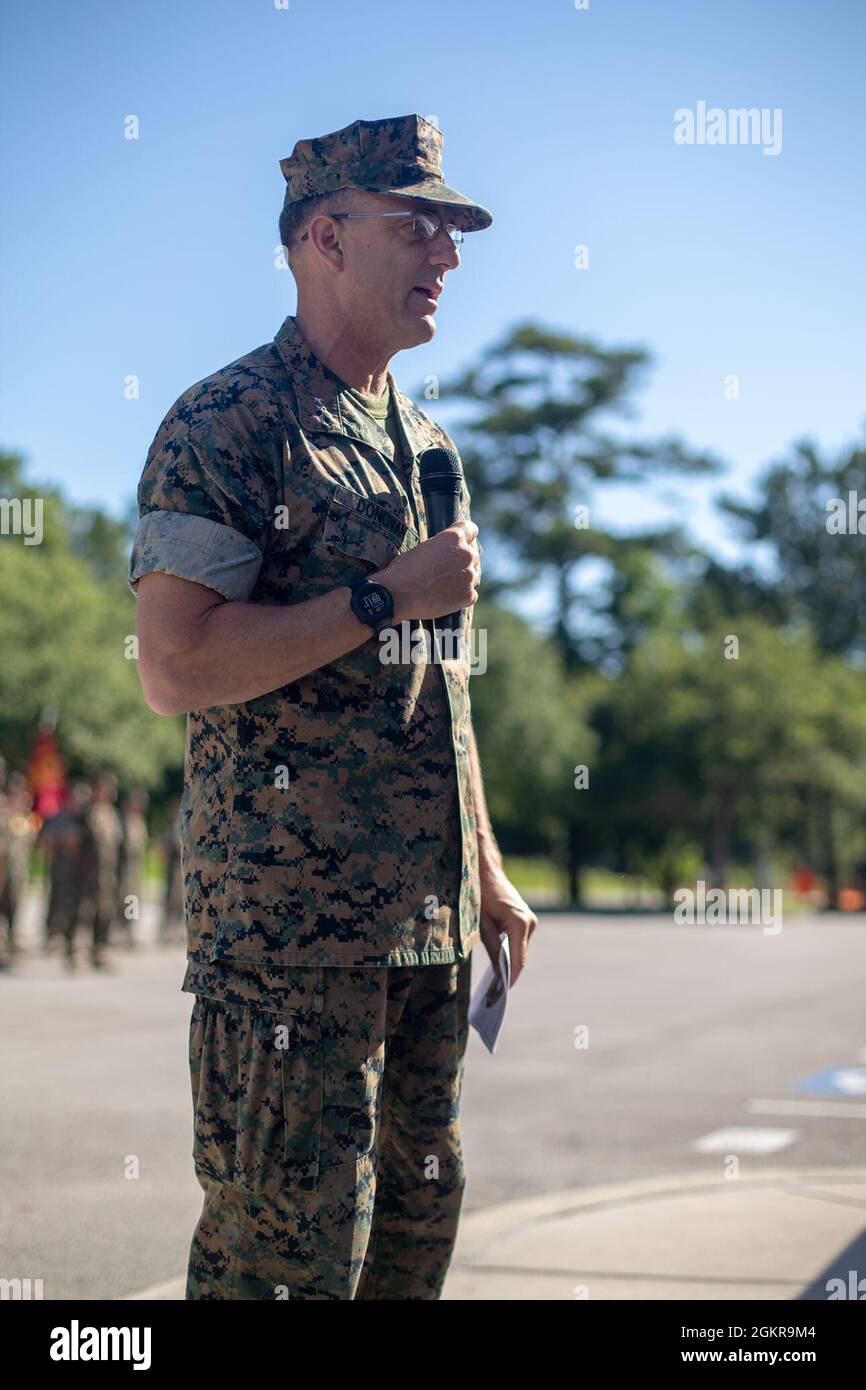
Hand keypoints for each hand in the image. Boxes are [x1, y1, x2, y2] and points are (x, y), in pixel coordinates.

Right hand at [372, 520, 480, 622]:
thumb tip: (449, 553)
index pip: (471, 529)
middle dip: (460, 561)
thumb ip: (442, 547)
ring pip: (471, 575)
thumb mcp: (424, 548)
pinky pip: (470, 594)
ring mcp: (470, 576)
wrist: (397, 596)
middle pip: (471, 555)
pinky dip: (459, 596)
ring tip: (440, 586)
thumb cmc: (404, 570)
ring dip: (461, 579)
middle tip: (443, 571)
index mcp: (454, 537)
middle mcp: (467, 554)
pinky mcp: (469, 596)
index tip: (459, 543)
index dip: (465, 536)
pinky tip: (444, 597)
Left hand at [479, 865, 537, 986]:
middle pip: (520, 956)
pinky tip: (500, 964)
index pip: (518, 958)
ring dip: (510, 963)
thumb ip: (492, 949)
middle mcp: (529, 923)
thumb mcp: (482, 925)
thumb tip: (498, 973)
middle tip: (496, 994)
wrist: (487, 872)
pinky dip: (511, 953)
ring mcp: (530, 921)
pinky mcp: (526, 921)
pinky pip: (519, 942)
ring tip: (496, 983)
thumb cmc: (481, 896)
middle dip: (509, 974)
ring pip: (520, 950)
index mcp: (519, 923)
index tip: (504, 993)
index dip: (511, 977)